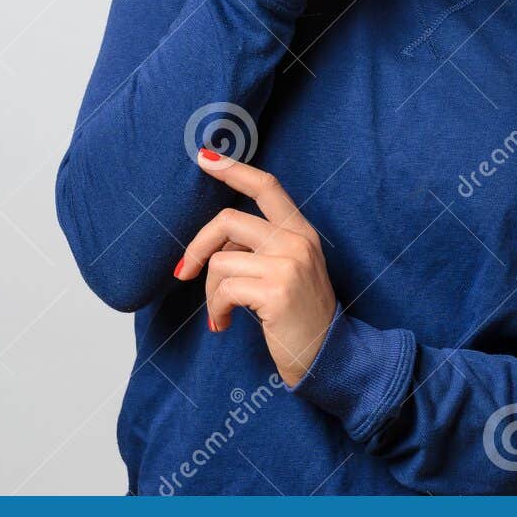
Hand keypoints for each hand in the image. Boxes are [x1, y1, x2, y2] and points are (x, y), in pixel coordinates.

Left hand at [171, 150, 337, 386]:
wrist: (331, 358)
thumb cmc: (303, 320)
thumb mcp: (290, 273)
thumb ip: (262, 250)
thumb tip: (216, 247)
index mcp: (302, 232)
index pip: (267, 186)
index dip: (234, 169)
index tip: (204, 157)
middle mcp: (297, 242)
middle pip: (229, 220)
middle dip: (197, 246)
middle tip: (184, 272)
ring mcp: (288, 264)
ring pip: (220, 261)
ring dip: (210, 293)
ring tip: (220, 313)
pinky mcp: (276, 290)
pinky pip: (224, 290)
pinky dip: (216, 310)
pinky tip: (223, 325)